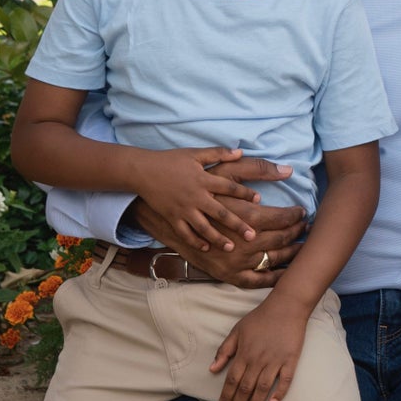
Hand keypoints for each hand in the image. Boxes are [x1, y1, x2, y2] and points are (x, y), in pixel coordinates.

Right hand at [132, 147, 259, 251]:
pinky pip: (184, 233)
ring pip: (204, 228)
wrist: (142, 171)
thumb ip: (219, 153)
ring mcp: (183, 209)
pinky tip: (206, 248)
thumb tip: (240, 152)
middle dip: (237, 225)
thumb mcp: (195, 153)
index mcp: (204, 179)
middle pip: (221, 213)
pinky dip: (195, 242)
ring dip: (218, 239)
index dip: (245, 193)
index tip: (259, 200)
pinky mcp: (172, 217)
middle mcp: (196, 196)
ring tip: (231, 247)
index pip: (229, 187)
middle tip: (252, 236)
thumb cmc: (170, 160)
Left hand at [210, 294, 307, 400]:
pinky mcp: (291, 360)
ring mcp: (275, 361)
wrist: (287, 306)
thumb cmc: (260, 318)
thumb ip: (224, 350)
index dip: (226, 397)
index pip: (232, 381)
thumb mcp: (237, 330)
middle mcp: (258, 360)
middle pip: (245, 388)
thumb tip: (212, 369)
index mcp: (244, 354)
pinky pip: (285, 380)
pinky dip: (280, 392)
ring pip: (262, 388)